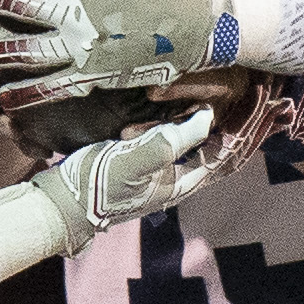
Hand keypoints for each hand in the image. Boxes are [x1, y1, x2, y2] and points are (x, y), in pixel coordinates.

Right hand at [28, 107, 217, 252]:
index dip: (231, 135)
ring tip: (198, 102)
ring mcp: (150, 175)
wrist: (62, 203)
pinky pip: (160, 145)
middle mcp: (169, 181)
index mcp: (178, 184)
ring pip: (181, 148)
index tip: (242, 109)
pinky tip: (161, 113)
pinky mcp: (132, 167)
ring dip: (189, 127)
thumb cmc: (100, 184)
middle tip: (223, 101)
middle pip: (202, 153)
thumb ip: (173, 139)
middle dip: (213, 129)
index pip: (216, 157)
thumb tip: (207, 118)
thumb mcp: (139, 159)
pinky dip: (166, 128)